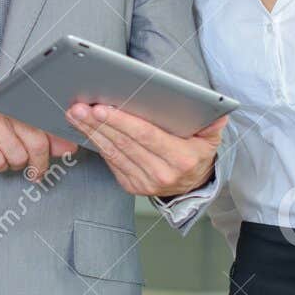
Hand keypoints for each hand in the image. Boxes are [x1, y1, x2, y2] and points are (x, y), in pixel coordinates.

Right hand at [0, 83, 78, 178]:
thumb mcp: (14, 113)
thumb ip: (40, 129)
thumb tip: (67, 148)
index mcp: (20, 98)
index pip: (48, 120)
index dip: (60, 139)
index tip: (68, 151)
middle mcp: (6, 107)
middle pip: (36, 142)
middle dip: (40, 164)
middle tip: (38, 172)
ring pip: (18, 156)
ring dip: (16, 163)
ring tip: (8, 156)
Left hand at [67, 103, 224, 197]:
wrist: (192, 185)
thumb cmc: (197, 154)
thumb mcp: (211, 138)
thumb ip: (213, 122)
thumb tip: (217, 110)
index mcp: (182, 159)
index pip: (147, 136)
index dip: (123, 122)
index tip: (102, 108)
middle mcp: (162, 173)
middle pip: (125, 143)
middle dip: (99, 123)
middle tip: (80, 107)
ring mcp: (145, 183)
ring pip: (113, 153)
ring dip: (92, 132)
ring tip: (77, 115)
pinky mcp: (131, 186)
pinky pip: (111, 162)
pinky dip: (97, 144)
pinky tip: (86, 129)